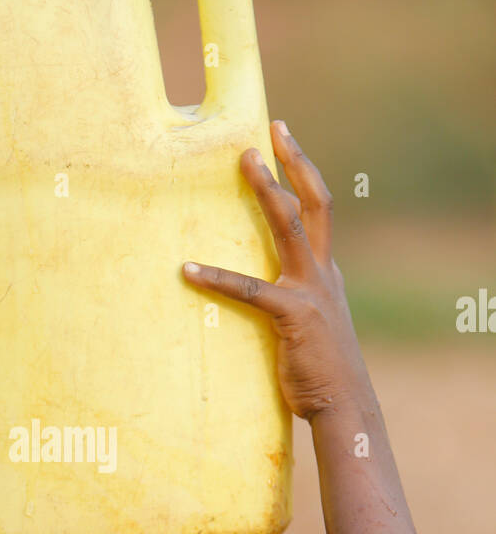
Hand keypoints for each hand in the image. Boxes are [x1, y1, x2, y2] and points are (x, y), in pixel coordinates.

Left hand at [182, 120, 368, 420]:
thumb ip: (294, 304)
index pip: (318, 211)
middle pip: (314, 201)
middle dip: (295, 162)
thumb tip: (267, 296)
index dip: (304, 174)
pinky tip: (188, 269)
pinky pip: (248, 289)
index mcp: (327, 274)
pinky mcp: (291, 315)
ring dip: (266, 190)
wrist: (345, 406)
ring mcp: (310, 290)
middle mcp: (323, 273)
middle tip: (273, 128)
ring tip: (243, 162)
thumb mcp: (313, 327)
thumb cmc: (321, 373)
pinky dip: (216, 277)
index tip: (285, 141)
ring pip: (289, 225)